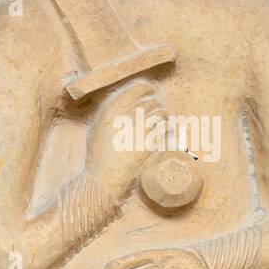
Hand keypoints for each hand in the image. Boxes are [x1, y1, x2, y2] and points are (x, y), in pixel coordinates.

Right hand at [85, 79, 165, 200]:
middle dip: (157, 107)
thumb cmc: (99, 156)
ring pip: (162, 113)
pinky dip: (169, 131)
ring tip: (163, 127)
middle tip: (158, 117)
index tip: (151, 97)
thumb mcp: (99, 128)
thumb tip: (133, 99)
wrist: (102, 180)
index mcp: (112, 107)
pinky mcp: (150, 142)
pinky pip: (167, 128)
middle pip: (152, 100)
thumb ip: (113, 111)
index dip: (149, 92)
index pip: (139, 87)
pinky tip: (167, 136)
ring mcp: (139, 128)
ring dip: (165, 119)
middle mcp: (126, 114)